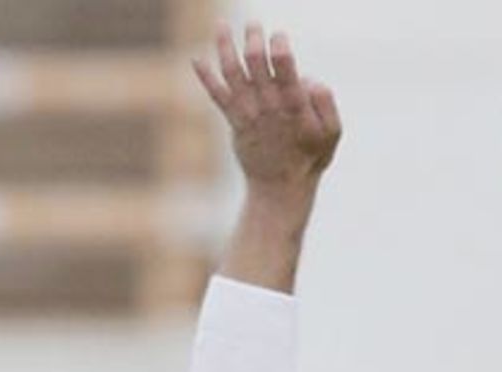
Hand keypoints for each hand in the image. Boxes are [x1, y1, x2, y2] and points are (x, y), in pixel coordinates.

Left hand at [195, 23, 341, 195]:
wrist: (280, 190)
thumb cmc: (310, 157)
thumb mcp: (332, 132)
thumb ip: (325, 102)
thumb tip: (307, 78)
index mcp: (294, 106)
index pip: (284, 70)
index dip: (278, 49)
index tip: (278, 36)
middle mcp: (268, 107)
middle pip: (256, 65)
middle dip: (253, 41)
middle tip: (253, 24)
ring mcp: (249, 115)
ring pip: (234, 76)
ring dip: (226, 49)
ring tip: (221, 25)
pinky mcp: (236, 123)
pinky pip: (218, 96)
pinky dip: (207, 78)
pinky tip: (196, 58)